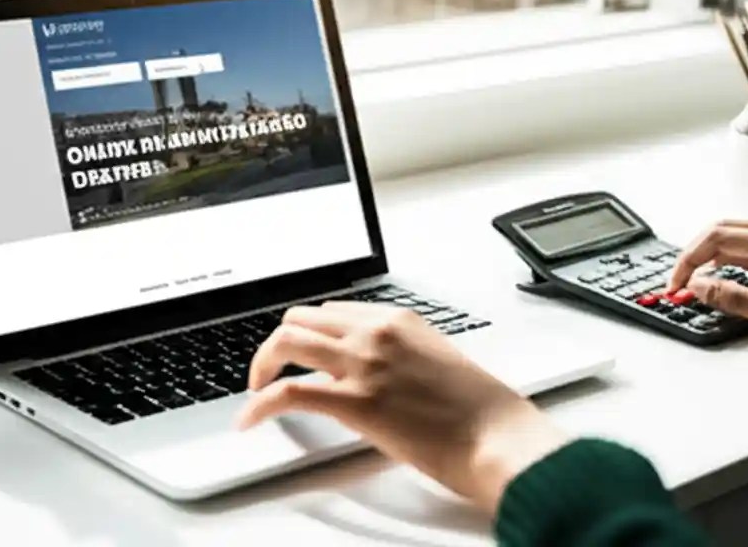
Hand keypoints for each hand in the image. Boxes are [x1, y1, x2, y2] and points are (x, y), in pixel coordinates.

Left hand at [237, 302, 569, 511]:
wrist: (497, 437)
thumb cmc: (478, 410)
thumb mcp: (436, 361)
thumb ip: (399, 356)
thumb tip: (371, 371)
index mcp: (399, 319)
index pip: (331, 311)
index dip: (306, 332)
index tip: (296, 352)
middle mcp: (377, 332)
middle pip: (301, 318)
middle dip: (278, 344)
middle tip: (271, 371)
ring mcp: (365, 364)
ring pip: (287, 341)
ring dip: (261, 364)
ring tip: (255, 388)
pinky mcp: (356, 401)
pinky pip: (289, 392)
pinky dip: (260, 404)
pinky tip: (251, 419)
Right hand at [667, 222, 747, 351]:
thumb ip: (738, 300)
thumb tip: (700, 287)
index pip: (719, 238)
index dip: (690, 260)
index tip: (676, 284)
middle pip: (724, 228)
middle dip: (694, 253)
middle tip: (678, 281)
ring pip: (737, 233)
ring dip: (711, 253)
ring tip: (695, 281)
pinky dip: (731, 256)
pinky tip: (722, 274)